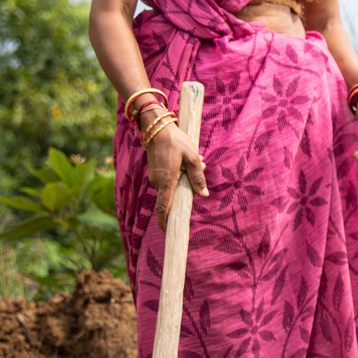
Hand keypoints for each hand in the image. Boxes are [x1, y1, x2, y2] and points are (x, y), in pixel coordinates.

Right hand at [143, 107, 206, 225]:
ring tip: (196, 160)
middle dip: (187, 189)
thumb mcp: (192, 158)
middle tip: (200, 167)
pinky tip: (186, 160)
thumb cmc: (176, 141)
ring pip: (172, 186)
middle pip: (173, 196)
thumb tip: (203, 195)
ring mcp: (155, 177)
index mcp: (167, 181)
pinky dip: (179, 174)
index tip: (168, 231)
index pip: (164, 207)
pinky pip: (169, 179)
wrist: (156, 127)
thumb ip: (198, 177)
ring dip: (185, 178)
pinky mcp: (155, 172)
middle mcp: (158, 182)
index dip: (166, 221)